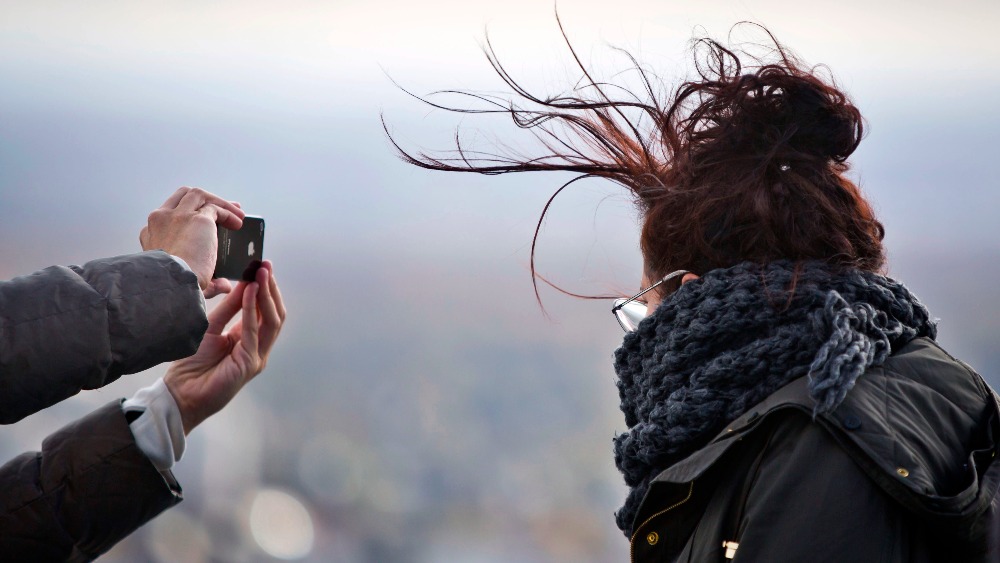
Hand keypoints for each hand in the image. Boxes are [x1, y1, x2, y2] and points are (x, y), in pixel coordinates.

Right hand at [140, 186, 244, 297]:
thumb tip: (224, 285)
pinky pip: (215, 208)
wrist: (171, 286)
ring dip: (218, 201)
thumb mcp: (186, 280)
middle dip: (204, 199)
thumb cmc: (175, 288)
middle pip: (182, 197)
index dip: (187, 214)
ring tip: (236, 214)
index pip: (167, 216)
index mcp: (152, 236)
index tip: (204, 221)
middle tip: (223, 208)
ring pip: (198, 195)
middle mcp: (162, 220)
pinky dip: (228, 213)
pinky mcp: (198, 220)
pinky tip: (238, 223)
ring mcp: (178, 217)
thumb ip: (207, 281)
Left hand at [164, 261, 285, 433]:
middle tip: (266, 266)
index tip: (262, 266)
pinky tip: (250, 292)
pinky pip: (254, 332)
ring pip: (272, 321)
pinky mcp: (250, 363)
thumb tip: (245, 284)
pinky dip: (253, 310)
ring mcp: (257, 356)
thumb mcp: (211, 327)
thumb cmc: (193, 364)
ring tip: (261, 275)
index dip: (266, 288)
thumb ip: (229, 308)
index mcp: (249, 339)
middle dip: (271, 288)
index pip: (266, 310)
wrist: (181, 392)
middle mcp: (257, 347)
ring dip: (267, 296)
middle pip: (275, 314)